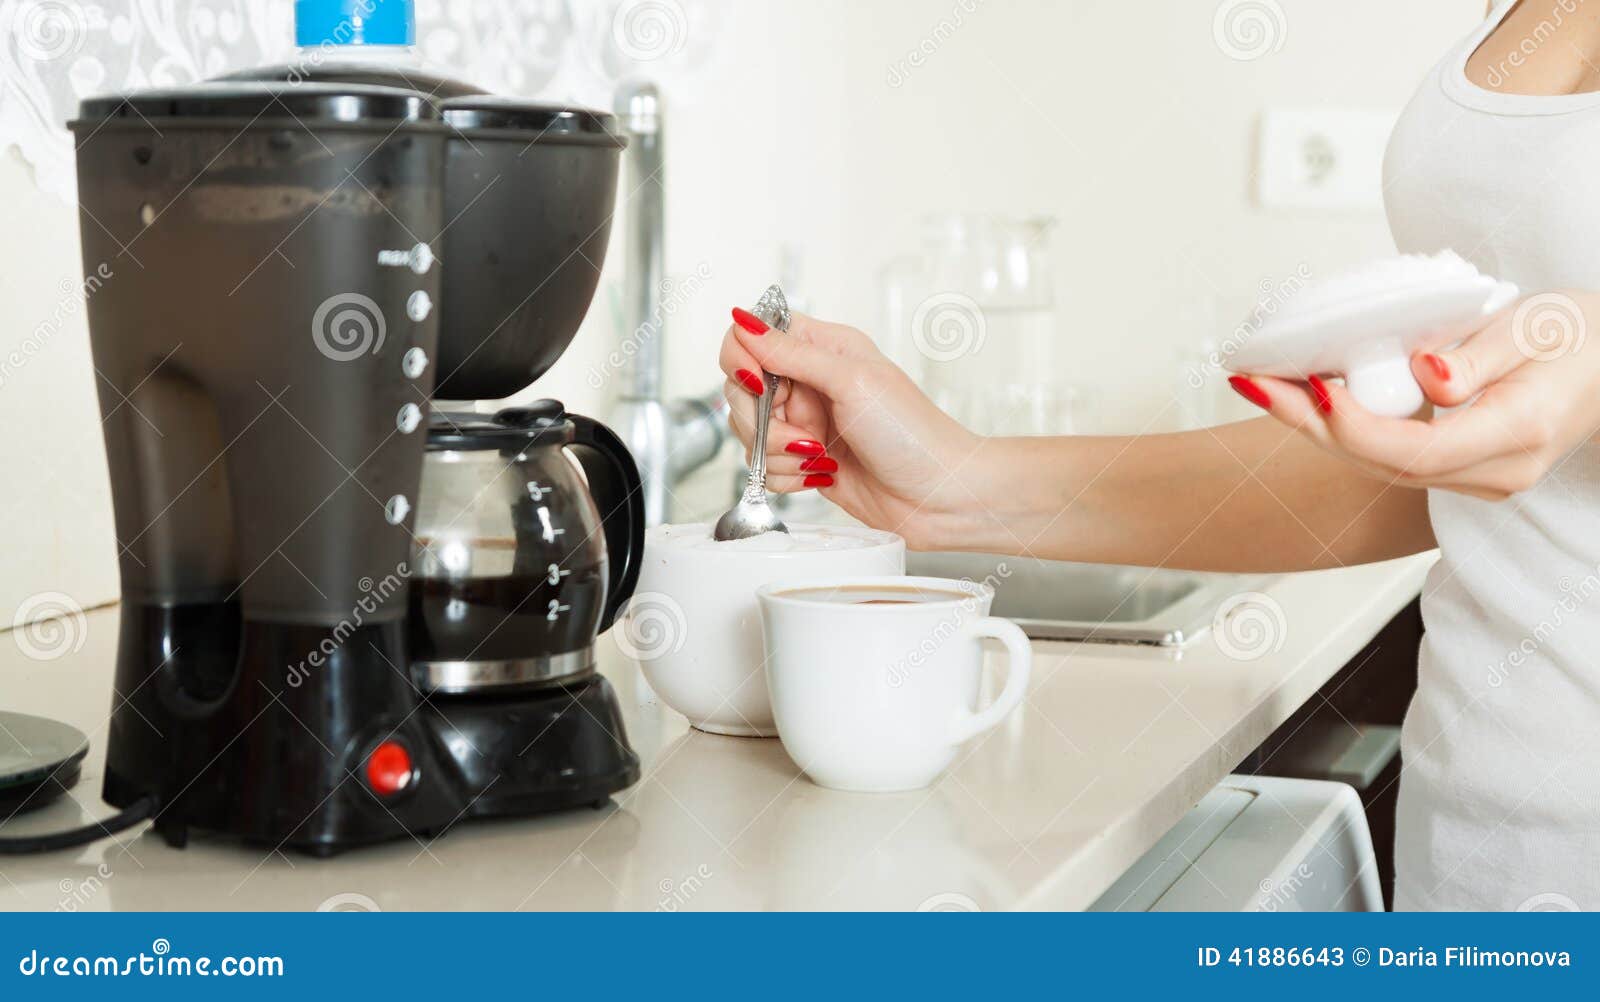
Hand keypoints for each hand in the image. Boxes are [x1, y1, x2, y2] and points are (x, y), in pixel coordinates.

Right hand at [718, 307, 980, 546]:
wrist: (939, 496)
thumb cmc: (914, 434)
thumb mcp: (853, 382)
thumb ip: (793, 354)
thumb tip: (745, 323)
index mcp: (823, 348)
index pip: (754, 335)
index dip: (743, 359)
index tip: (759, 386)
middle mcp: (810, 382)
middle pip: (741, 389)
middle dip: (761, 420)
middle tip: (802, 433)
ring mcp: (805, 422)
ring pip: (749, 432)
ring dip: (777, 452)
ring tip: (818, 456)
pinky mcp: (804, 459)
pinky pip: (766, 466)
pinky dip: (786, 475)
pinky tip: (820, 475)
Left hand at [1232, 291, 1599, 500]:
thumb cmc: (1580, 337)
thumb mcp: (1534, 328)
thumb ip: (1476, 358)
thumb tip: (1426, 378)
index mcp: (1517, 434)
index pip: (1417, 451)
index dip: (1357, 425)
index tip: (1314, 386)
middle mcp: (1493, 472)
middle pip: (1383, 463)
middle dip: (1310, 424)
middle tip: (1253, 382)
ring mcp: (1476, 477)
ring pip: (1379, 464)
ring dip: (1316, 426)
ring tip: (1262, 384)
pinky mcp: (1459, 467)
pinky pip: (1391, 455)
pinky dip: (1345, 426)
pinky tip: (1304, 395)